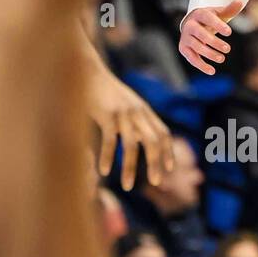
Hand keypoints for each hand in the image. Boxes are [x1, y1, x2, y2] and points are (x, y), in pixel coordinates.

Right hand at [87, 65, 172, 191]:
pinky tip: (104, 172)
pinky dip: (108, 157)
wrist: (87, 70)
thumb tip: (139, 137)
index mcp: (144, 110)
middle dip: (157, 163)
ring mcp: (122, 113)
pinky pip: (110, 140)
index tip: (170, 168)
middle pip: (154, 141)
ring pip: (132, 145)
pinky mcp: (106, 114)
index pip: (163, 133)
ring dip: (131, 168)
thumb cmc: (104, 89)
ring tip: (128, 186)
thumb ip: (134, 118)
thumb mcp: (125, 103)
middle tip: (157, 183)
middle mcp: (137, 112)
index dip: (169, 151)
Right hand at [179, 0, 242, 75]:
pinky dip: (201, 65)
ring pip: (196, 47)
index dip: (217, 25)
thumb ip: (229, 10)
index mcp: (199, 14)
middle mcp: (189, 25)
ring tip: (222, 58)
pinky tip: (212, 71)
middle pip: (201, 34)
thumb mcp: (218, 14)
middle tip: (228, 49)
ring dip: (209, 54)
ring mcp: (185, 37)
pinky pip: (191, 58)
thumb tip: (239, 2)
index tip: (229, 32)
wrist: (192, 25)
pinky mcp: (183, 48)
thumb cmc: (209, 20)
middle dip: (214, 42)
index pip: (207, 18)